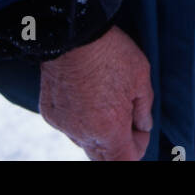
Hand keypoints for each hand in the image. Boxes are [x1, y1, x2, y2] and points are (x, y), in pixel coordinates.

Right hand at [39, 24, 153, 160]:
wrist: (72, 33)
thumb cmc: (110, 52)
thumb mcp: (141, 76)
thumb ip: (144, 108)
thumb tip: (143, 125)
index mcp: (109, 128)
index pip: (126, 160)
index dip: (139, 146)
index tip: (141, 128)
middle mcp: (84, 133)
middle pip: (103, 158)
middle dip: (118, 144)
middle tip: (126, 118)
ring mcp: (64, 126)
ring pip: (85, 142)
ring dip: (99, 132)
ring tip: (106, 100)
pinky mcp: (50, 115)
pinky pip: (70, 127)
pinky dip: (81, 119)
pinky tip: (87, 95)